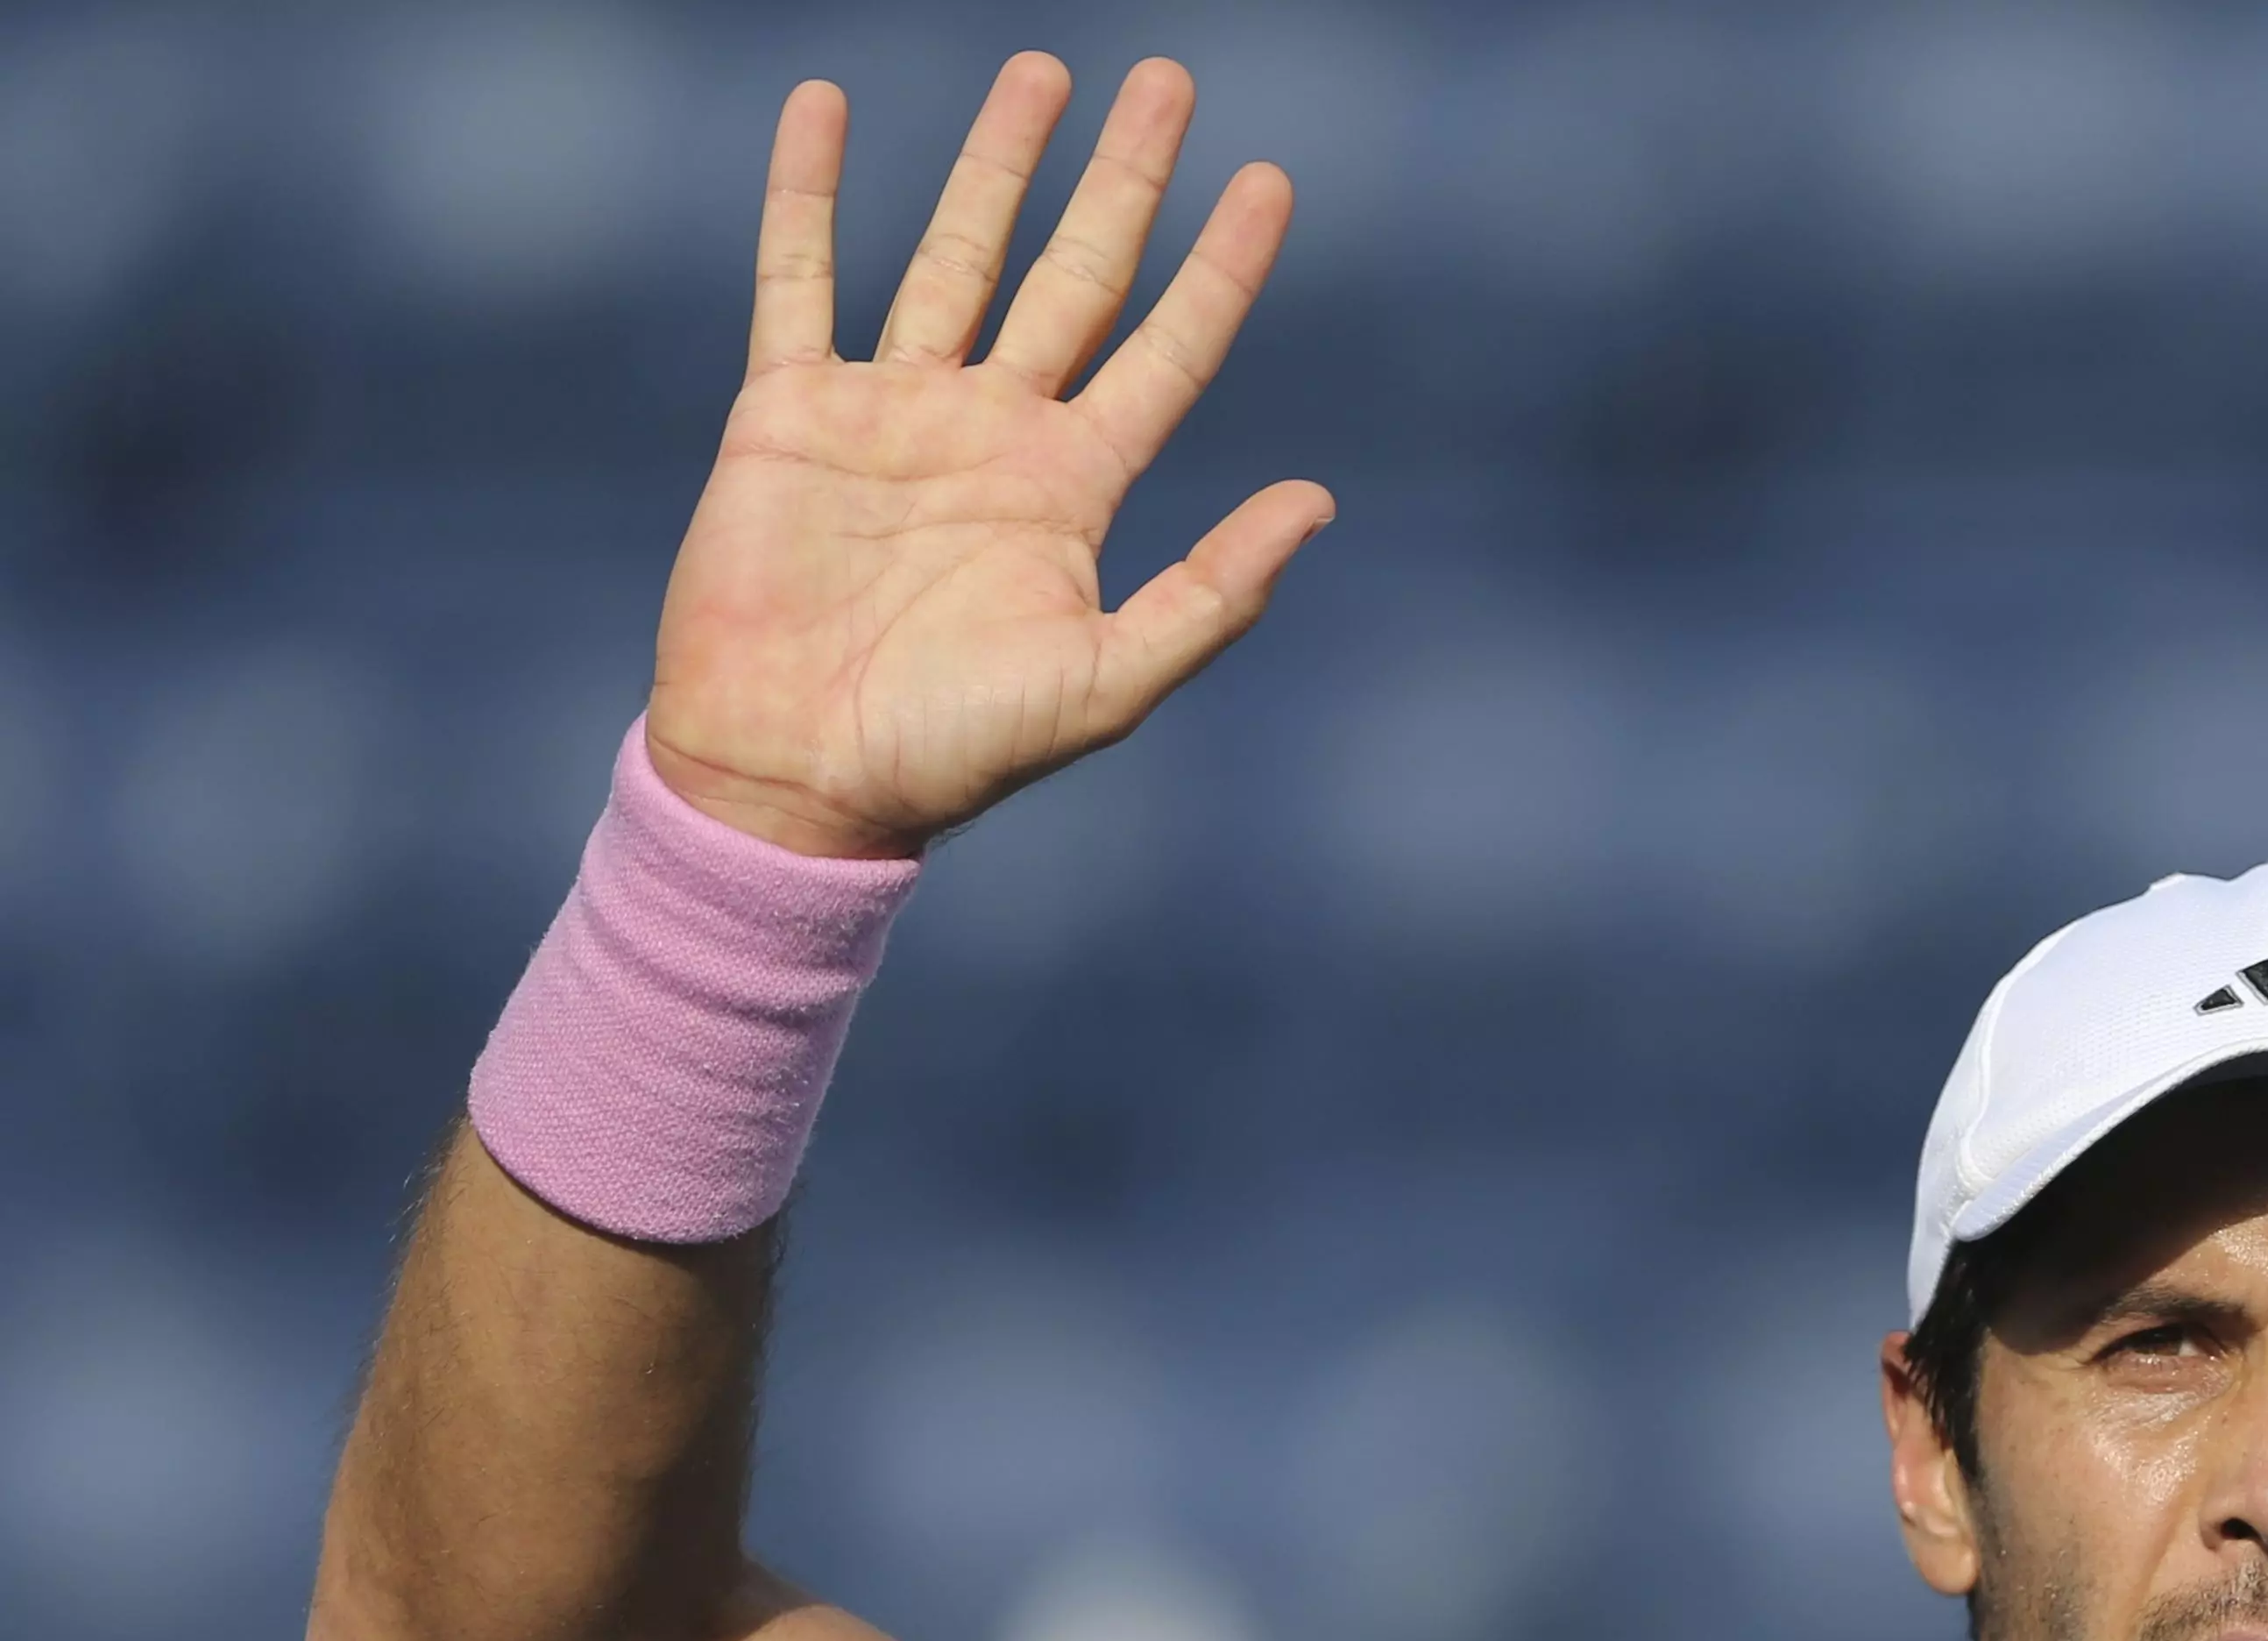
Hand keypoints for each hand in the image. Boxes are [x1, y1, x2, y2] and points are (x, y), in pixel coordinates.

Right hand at [646, 55, 1332, 859]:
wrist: (796, 780)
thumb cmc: (954, 753)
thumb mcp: (1106, 683)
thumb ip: (1212, 594)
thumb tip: (1316, 504)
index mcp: (1073, 490)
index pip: (1168, 351)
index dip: (1221, 267)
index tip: (1268, 180)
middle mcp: (994, 434)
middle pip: (1076, 275)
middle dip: (1122, 180)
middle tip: (1167, 79)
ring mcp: (894, 413)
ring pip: (955, 254)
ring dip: (995, 164)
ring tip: (1044, 72)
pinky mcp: (792, 414)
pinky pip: (799, 279)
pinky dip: (806, 194)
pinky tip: (827, 110)